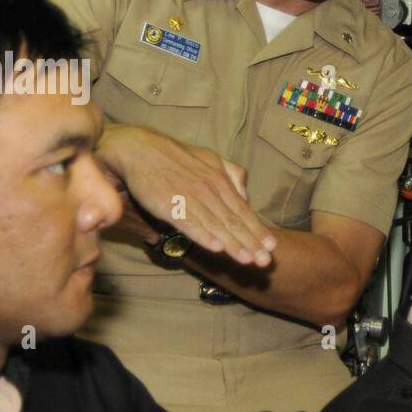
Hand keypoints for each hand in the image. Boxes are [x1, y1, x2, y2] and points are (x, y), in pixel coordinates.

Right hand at [96, 123, 275, 265]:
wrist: (140, 149)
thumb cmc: (176, 157)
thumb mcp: (210, 159)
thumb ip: (232, 175)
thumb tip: (246, 196)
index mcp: (219, 180)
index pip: (243, 209)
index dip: (258, 230)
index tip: (272, 247)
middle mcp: (208, 189)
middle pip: (233, 221)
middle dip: (251, 243)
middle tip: (265, 262)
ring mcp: (188, 197)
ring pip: (214, 224)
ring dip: (232, 244)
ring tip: (247, 260)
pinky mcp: (168, 204)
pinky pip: (188, 222)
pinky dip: (203, 235)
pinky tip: (215, 247)